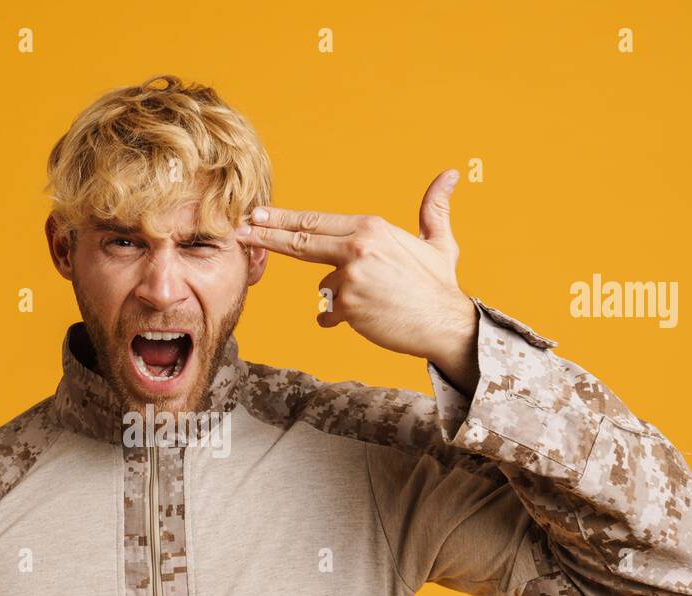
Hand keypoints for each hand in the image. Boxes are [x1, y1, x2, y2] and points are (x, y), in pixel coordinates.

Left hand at [234, 168, 477, 367]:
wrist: (446, 325)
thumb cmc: (439, 286)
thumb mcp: (439, 242)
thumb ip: (434, 208)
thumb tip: (452, 174)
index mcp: (370, 228)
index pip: (315, 222)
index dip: (282, 220)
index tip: (257, 215)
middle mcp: (356, 248)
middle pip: (299, 241)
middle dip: (265, 236)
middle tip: (239, 230)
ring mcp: (349, 278)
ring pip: (325, 286)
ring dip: (341, 296)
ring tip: (377, 301)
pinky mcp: (347, 307)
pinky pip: (330, 313)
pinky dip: (340, 318)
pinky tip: (367, 318)